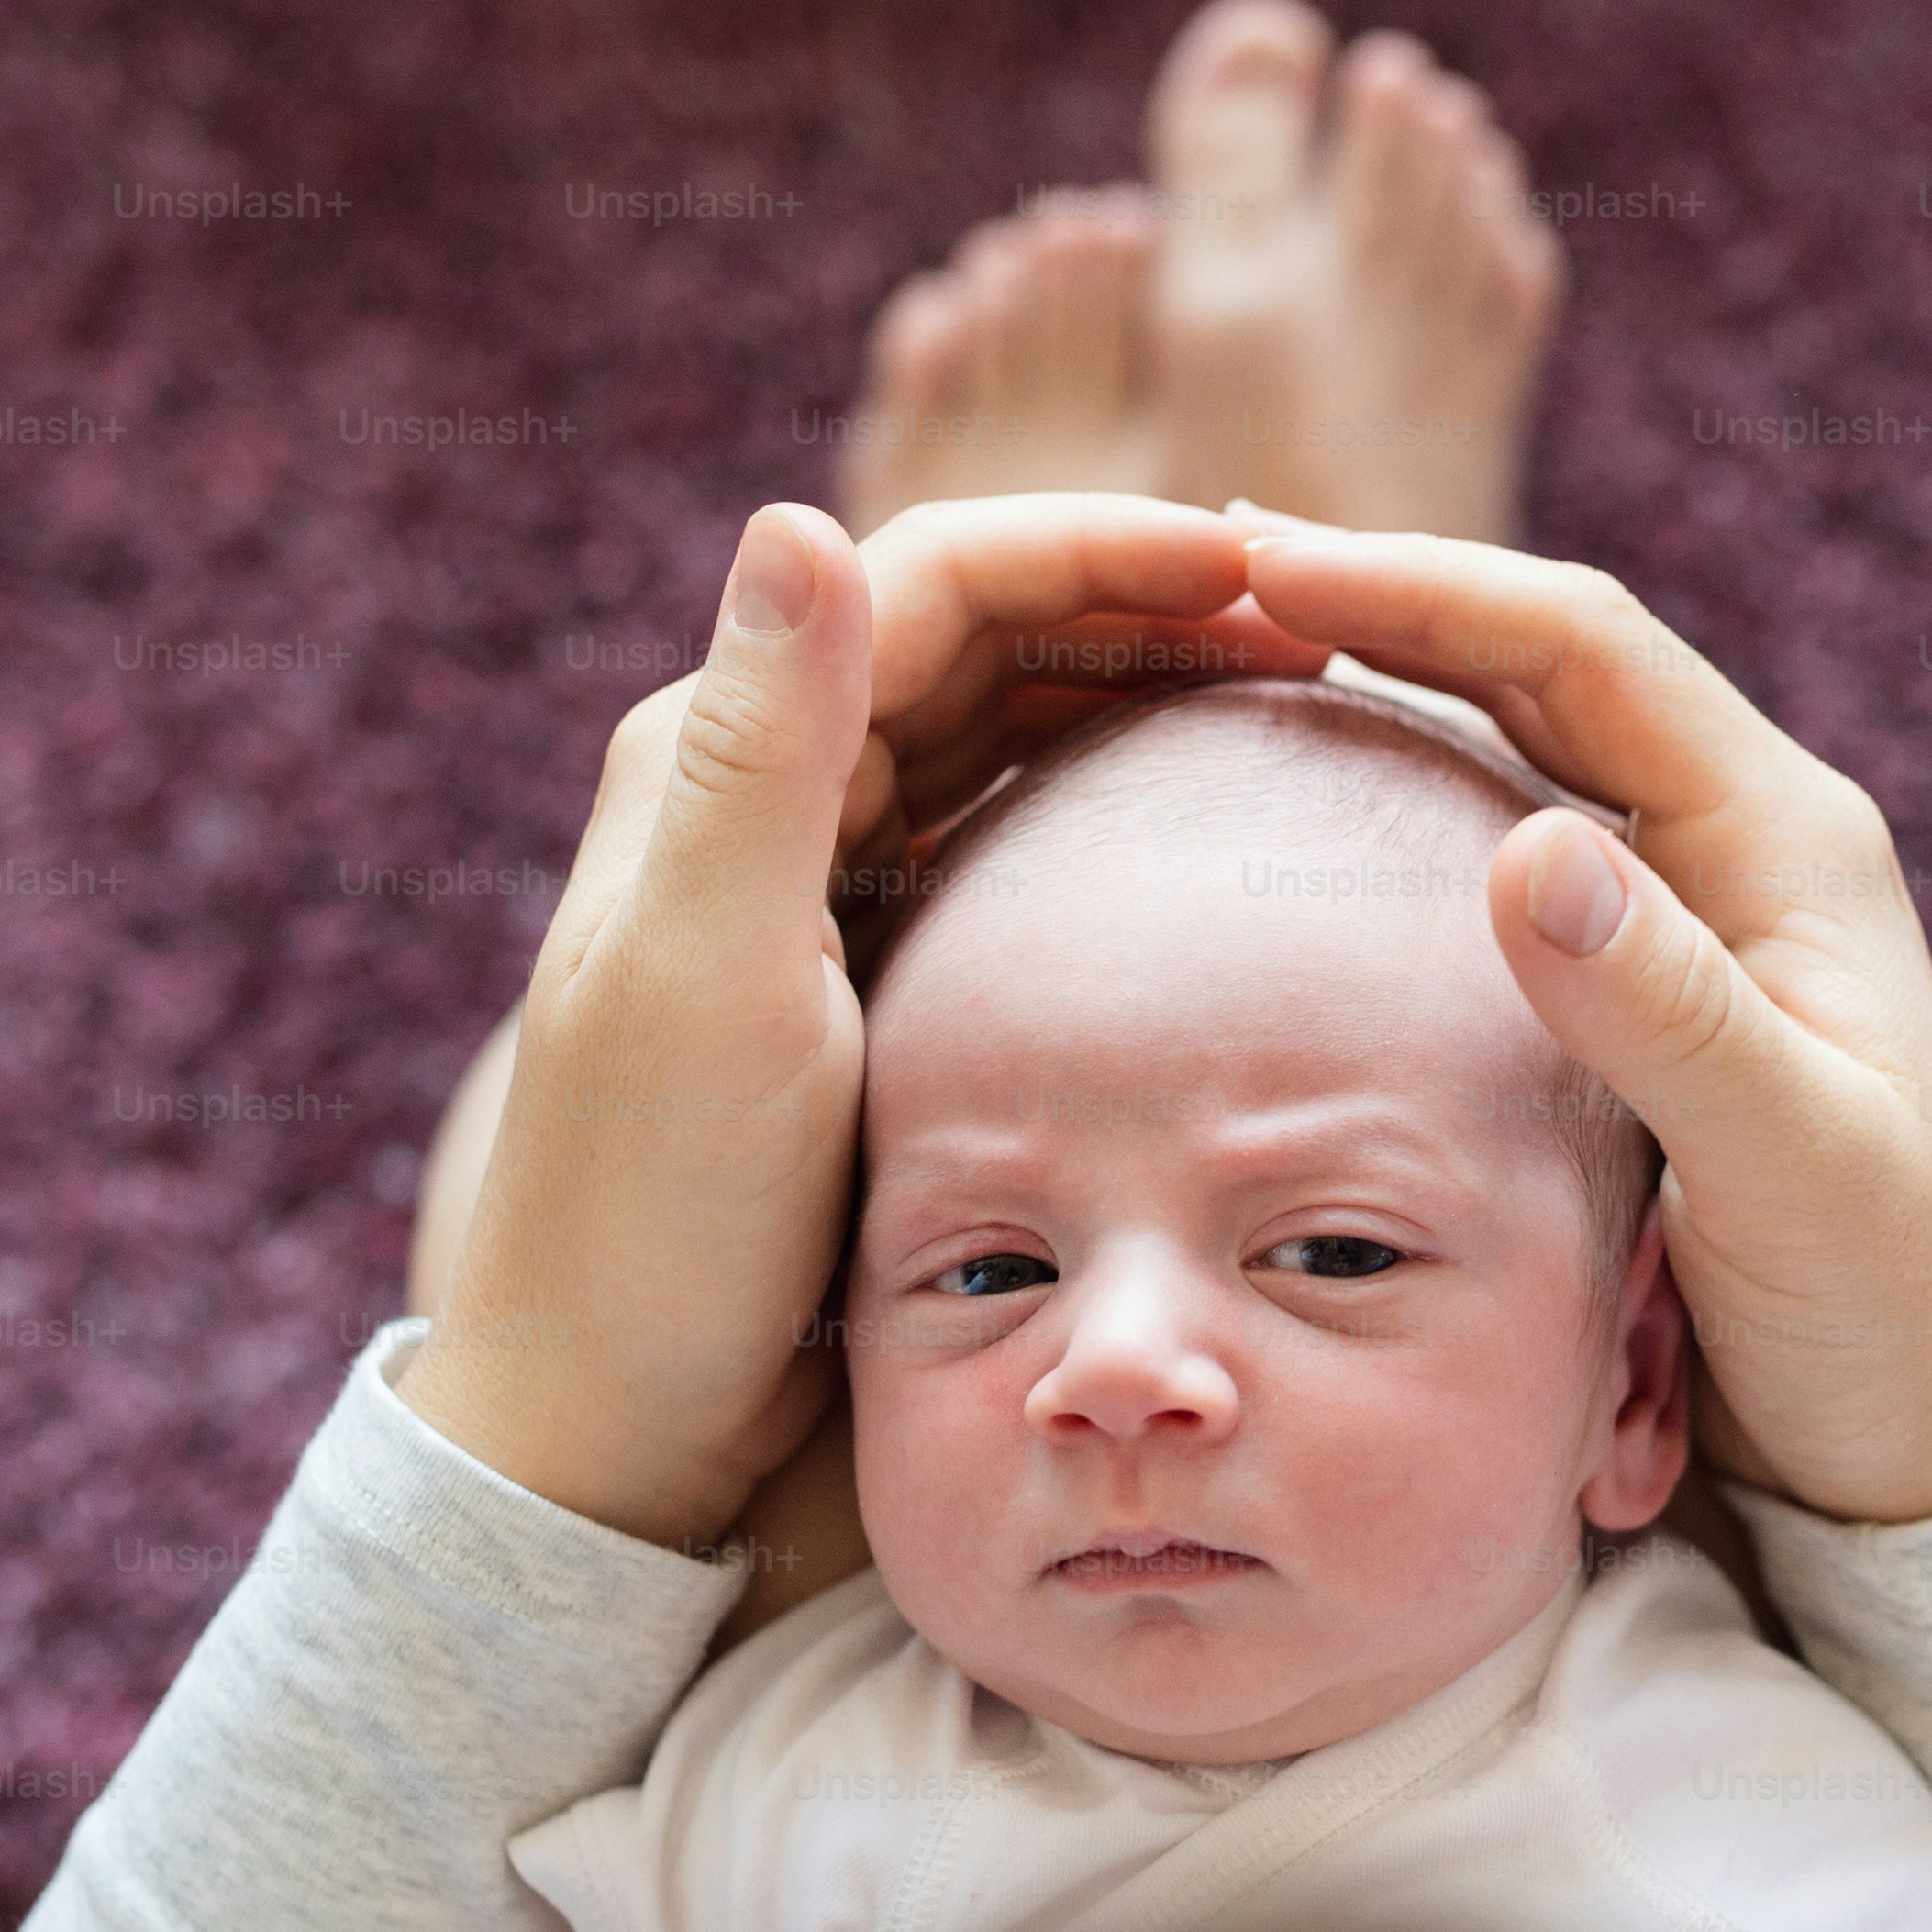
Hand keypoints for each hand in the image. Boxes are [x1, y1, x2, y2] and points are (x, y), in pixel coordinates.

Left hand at [395, 498, 1313, 1546]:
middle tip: (1317, 633)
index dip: (1098, 548)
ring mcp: (812, 880)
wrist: (614, 1418)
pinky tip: (1205, 831)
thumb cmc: (654, 1219)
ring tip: (1291, 709)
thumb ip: (761, 755)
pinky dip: (1109, 800)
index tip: (1259, 567)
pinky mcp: (861, 968)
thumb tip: (795, 513)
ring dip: (1140, 690)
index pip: (931, 576)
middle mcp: (757, 791)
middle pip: (980, 630)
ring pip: (1002, 723)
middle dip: (1146, 603)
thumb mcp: (714, 980)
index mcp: (711, 757)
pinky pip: (1003, 832)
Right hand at [1233, 528, 1931, 1524]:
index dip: (1418, 585)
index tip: (1254, 563)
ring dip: (1382, 692)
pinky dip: (1397, 819)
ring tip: (1220, 668)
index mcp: (1787, 840)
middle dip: (1379, 603)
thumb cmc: (1893, 1315)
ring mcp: (1695, 922)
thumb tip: (1528, 847)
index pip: (1580, 645)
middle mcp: (1741, 851)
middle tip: (1201, 576)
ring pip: (1517, 750)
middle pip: (1540, 666)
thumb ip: (1668, 1014)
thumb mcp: (1789, 1169)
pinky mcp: (1647, 1004)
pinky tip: (1297, 837)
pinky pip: (1505, 863)